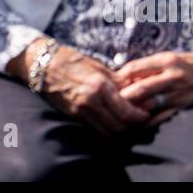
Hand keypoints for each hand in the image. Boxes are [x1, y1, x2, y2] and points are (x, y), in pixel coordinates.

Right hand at [10, 41, 149, 136]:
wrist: (44, 65)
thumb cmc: (72, 61)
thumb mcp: (98, 67)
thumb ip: (117, 80)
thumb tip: (137, 88)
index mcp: (99, 86)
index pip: (127, 111)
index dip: (141, 117)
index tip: (148, 114)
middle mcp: (91, 100)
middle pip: (120, 126)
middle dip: (134, 127)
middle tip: (141, 121)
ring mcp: (81, 110)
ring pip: (109, 132)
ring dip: (121, 131)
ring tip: (128, 124)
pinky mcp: (74, 115)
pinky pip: (96, 130)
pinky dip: (107, 131)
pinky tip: (112, 124)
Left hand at [113, 51, 192, 125]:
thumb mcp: (172, 58)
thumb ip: (151, 67)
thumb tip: (125, 76)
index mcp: (165, 60)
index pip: (133, 68)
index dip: (119, 78)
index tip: (110, 84)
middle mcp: (172, 74)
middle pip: (139, 88)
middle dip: (124, 98)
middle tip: (112, 103)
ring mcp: (181, 91)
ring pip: (151, 104)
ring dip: (135, 111)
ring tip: (123, 115)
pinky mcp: (188, 104)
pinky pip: (165, 115)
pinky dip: (152, 120)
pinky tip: (142, 123)